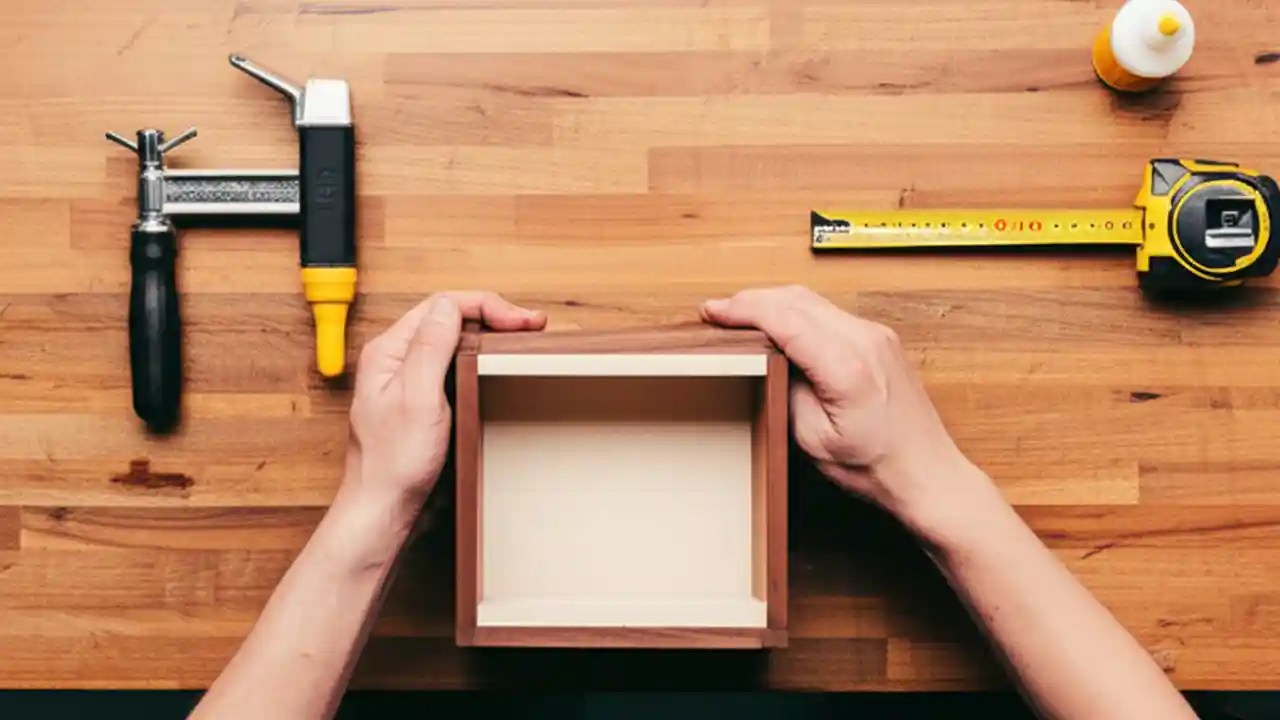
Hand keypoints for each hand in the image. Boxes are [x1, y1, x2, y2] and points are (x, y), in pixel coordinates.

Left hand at [342, 292, 545, 521]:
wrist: (383, 507)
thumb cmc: (394, 463)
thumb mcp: (417, 398)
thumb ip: (430, 346)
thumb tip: (449, 306)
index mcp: (389, 350)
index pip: (443, 306)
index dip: (487, 306)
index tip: (520, 321)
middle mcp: (396, 359)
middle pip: (449, 317)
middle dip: (493, 315)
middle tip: (530, 327)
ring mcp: (407, 378)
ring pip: (453, 339)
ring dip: (488, 334)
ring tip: (520, 340)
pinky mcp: (420, 398)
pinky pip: (452, 364)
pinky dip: (479, 357)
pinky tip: (497, 366)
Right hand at [701, 286, 990, 533]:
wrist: (926, 473)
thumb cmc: (876, 465)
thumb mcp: (811, 438)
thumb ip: (785, 389)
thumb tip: (765, 356)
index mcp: (847, 365)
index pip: (784, 318)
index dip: (742, 309)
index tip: (713, 311)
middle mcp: (866, 340)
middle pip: (796, 298)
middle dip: (752, 300)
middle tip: (718, 313)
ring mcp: (877, 335)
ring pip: (812, 300)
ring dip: (774, 303)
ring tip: (741, 318)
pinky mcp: (879, 339)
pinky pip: (829, 311)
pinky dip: (796, 312)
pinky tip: (778, 326)